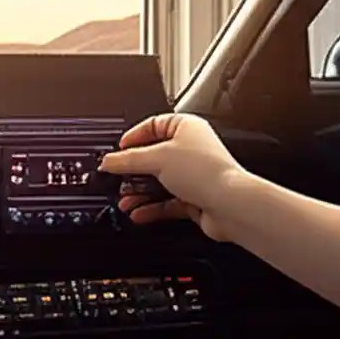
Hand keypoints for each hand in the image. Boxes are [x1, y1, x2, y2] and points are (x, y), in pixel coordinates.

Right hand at [98, 113, 242, 241]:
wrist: (231, 205)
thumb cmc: (207, 172)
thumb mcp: (157, 159)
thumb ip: (128, 160)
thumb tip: (108, 161)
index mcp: (187, 128)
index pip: (154, 125)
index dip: (134, 136)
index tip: (119, 149)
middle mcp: (192, 150)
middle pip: (154, 157)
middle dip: (134, 170)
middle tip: (118, 177)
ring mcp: (194, 176)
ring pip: (159, 182)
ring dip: (140, 192)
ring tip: (124, 200)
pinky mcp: (195, 198)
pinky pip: (167, 202)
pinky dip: (151, 208)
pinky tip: (138, 213)